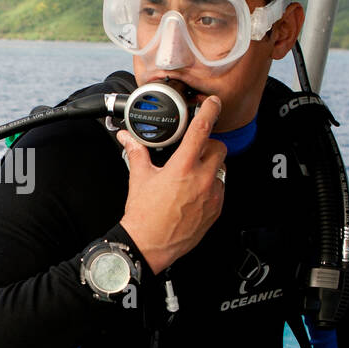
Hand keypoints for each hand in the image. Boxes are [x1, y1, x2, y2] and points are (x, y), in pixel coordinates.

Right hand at [116, 95, 226, 273]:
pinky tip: (194, 194)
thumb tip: (127, 138)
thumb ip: (137, 152)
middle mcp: (201, 179)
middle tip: (195, 152)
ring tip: (193, 176)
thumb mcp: (139, 178)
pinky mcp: (216, 209)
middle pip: (218, 148)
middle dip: (209, 146)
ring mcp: (211, 195)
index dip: (209, 111)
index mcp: (182, 167)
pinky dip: (211, 187)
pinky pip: (220, 189)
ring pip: (221, 169)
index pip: (201, 130)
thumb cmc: (144, 214)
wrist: (149, 245)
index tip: (213, 103)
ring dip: (210, 167)